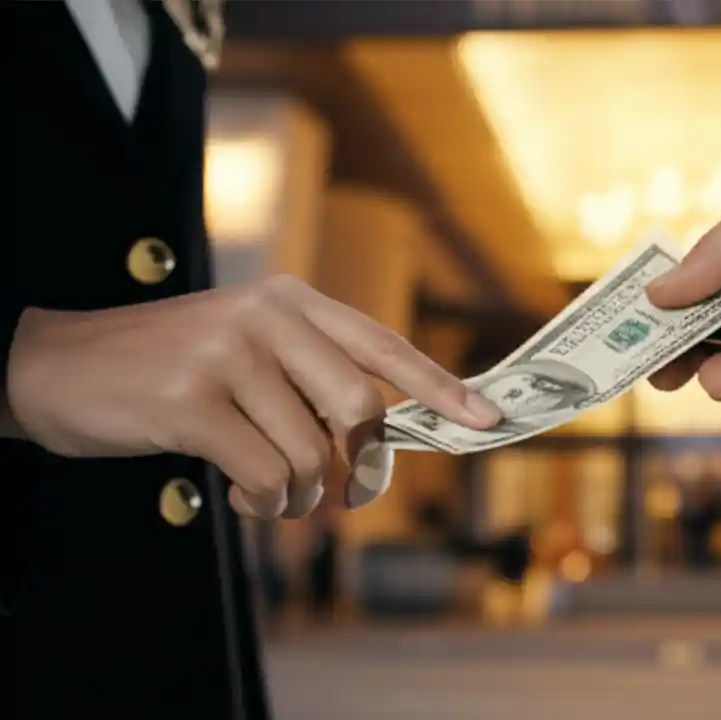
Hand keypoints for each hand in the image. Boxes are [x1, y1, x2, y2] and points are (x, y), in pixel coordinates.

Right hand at [3, 274, 501, 517]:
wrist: (57, 365)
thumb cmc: (167, 367)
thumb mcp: (246, 348)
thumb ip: (310, 376)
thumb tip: (381, 435)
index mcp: (291, 301)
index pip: (384, 346)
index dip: (441, 387)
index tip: (487, 417)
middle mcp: (267, 318)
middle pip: (357, 406)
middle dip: (358, 462)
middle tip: (342, 491)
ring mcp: (229, 356)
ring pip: (310, 452)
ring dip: (300, 493)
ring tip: (271, 491)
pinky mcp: (193, 401)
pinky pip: (266, 476)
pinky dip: (263, 503)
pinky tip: (236, 492)